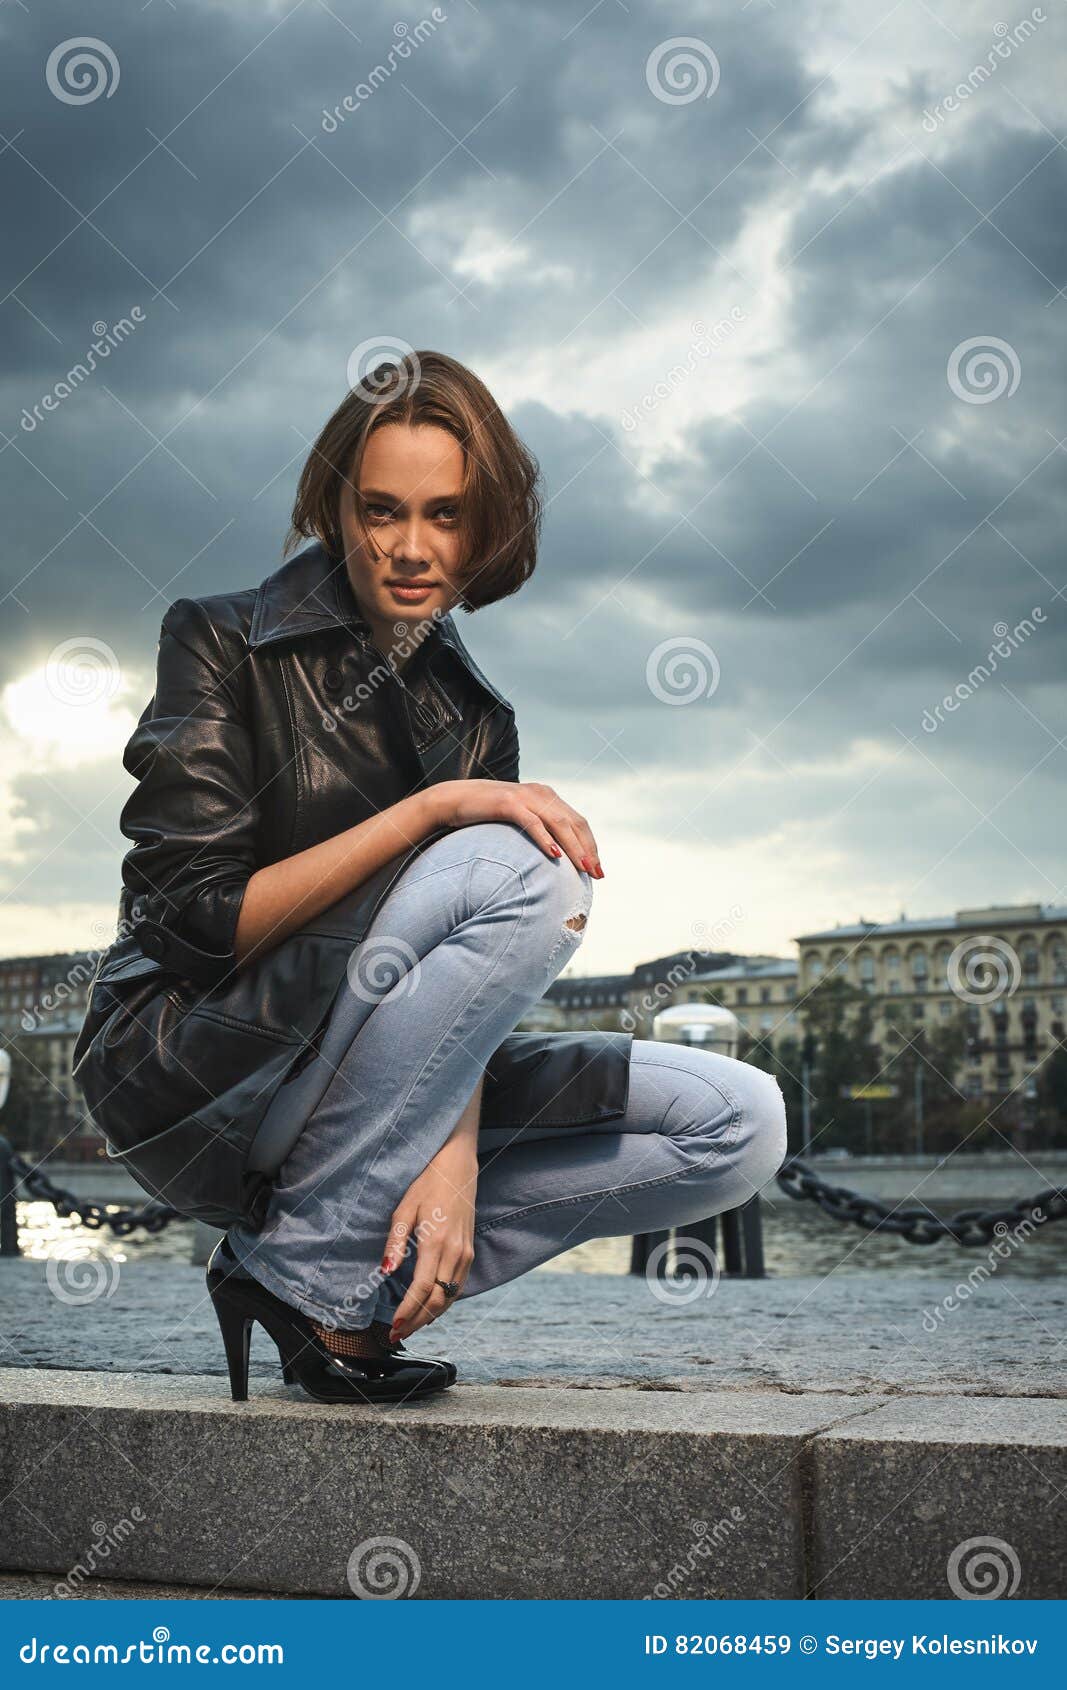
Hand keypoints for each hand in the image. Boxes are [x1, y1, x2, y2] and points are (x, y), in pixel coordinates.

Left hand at [383, 1140, 477, 1341]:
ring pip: (450, 1297)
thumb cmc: (427, 1184)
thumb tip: (385, 1272)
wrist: (458, 1167)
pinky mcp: (469, 1252)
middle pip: (437, 1300)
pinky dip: (443, 1303)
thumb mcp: (404, 1209)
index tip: (393, 1327)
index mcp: (436, 1242)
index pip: (421, 1289)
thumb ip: (395, 1243)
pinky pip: (457, 1287)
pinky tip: (429, 1310)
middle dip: (416, 1321)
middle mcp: (454, 1252)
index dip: (406, 1312)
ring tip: (409, 1327)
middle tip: (397, 1335)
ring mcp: (465, 1253)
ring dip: (430, 1316)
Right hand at [427, 779, 603, 877]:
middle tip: (596, 874)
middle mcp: (541, 794)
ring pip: (559, 823)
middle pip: (574, 823)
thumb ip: (538, 828)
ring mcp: (525, 797)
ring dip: (573, 847)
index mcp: (547, 797)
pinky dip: (546, 839)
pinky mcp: (508, 803)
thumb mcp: (518, 818)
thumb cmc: (486, 815)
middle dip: (587, 849)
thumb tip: (555, 856)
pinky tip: (555, 855)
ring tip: (583, 867)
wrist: (454, 799)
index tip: (597, 868)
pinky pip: (532, 823)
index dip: (590, 845)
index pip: (578, 822)